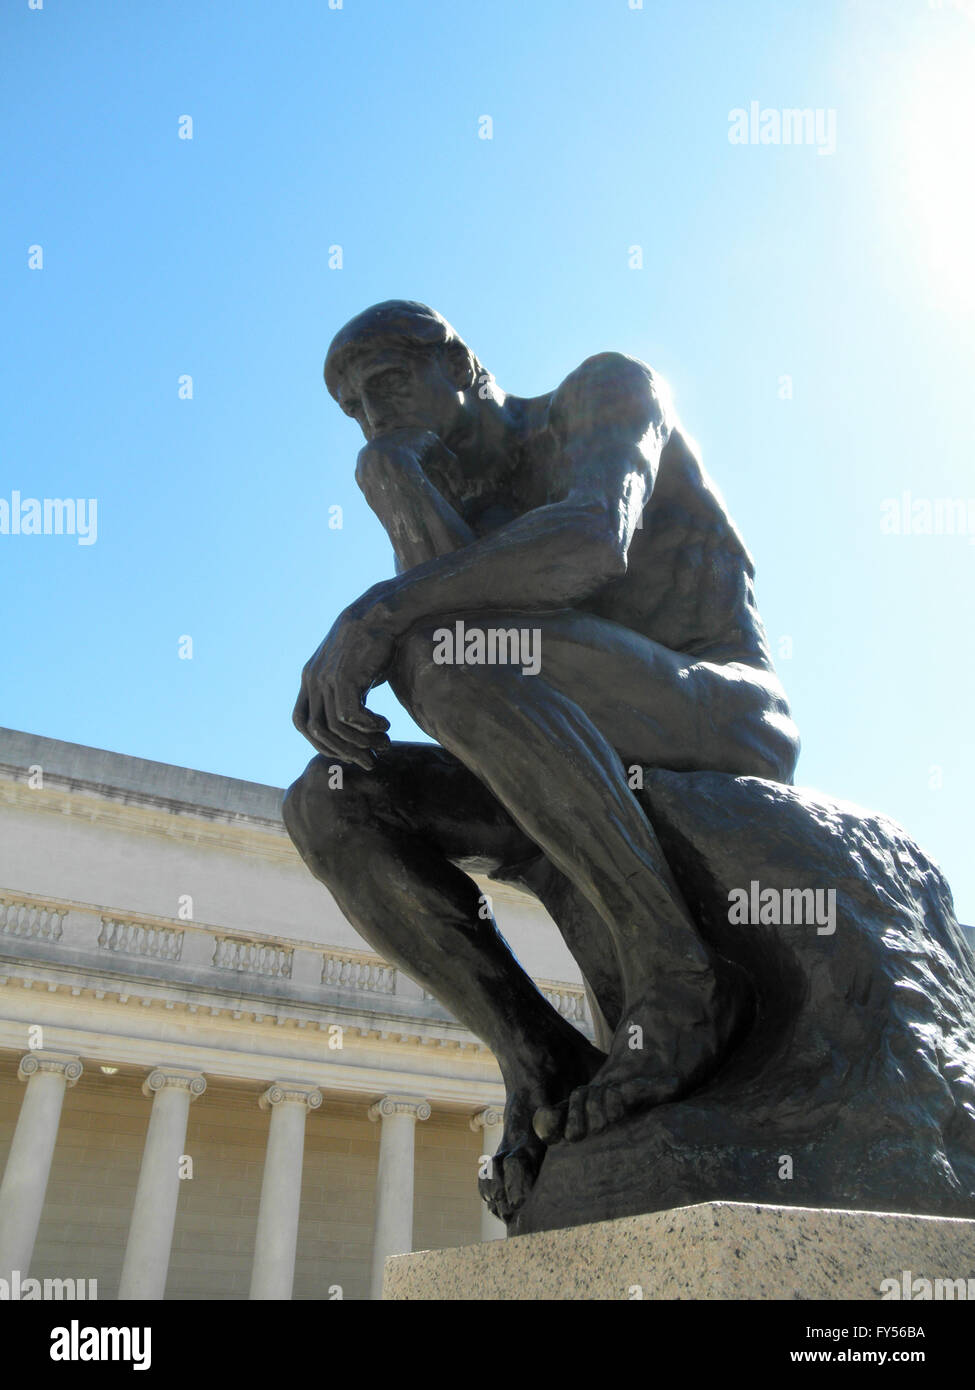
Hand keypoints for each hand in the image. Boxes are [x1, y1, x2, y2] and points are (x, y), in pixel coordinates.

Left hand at [292, 601, 394, 770]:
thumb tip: (358, 727)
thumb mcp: (354, 672)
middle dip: (343, 752)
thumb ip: (348, 695)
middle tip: (369, 761)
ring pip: (335, 728)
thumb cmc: (373, 644)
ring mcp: (325, 679)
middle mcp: (312, 680)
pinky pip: (349, 717)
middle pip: (316, 732)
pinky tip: (385, 724)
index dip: (321, 742)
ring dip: (362, 742)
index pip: (302, 722)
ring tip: (384, 743)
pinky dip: (368, 727)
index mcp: (310, 679)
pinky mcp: (342, 678)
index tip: (346, 750)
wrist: (380, 614)